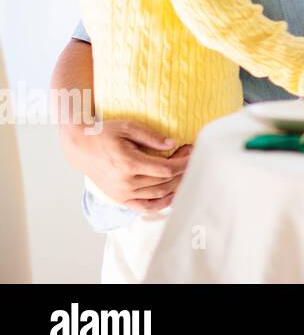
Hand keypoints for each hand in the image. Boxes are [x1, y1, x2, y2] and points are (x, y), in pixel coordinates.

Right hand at [63, 119, 192, 212]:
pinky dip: (161, 203)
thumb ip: (151, 136)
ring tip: (182, 168)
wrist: (80, 148)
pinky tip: (172, 194)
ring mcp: (122, 194)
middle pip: (165, 182)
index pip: (166, 169)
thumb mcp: (128, 127)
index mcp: (129, 164)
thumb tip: (173, 144)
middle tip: (188, 153)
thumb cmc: (104, 134)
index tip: (192, 151)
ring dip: (176, 183)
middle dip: (182, 169)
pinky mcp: (120, 199)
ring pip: (159, 194)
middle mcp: (126, 183)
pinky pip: (144, 207)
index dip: (183, 162)